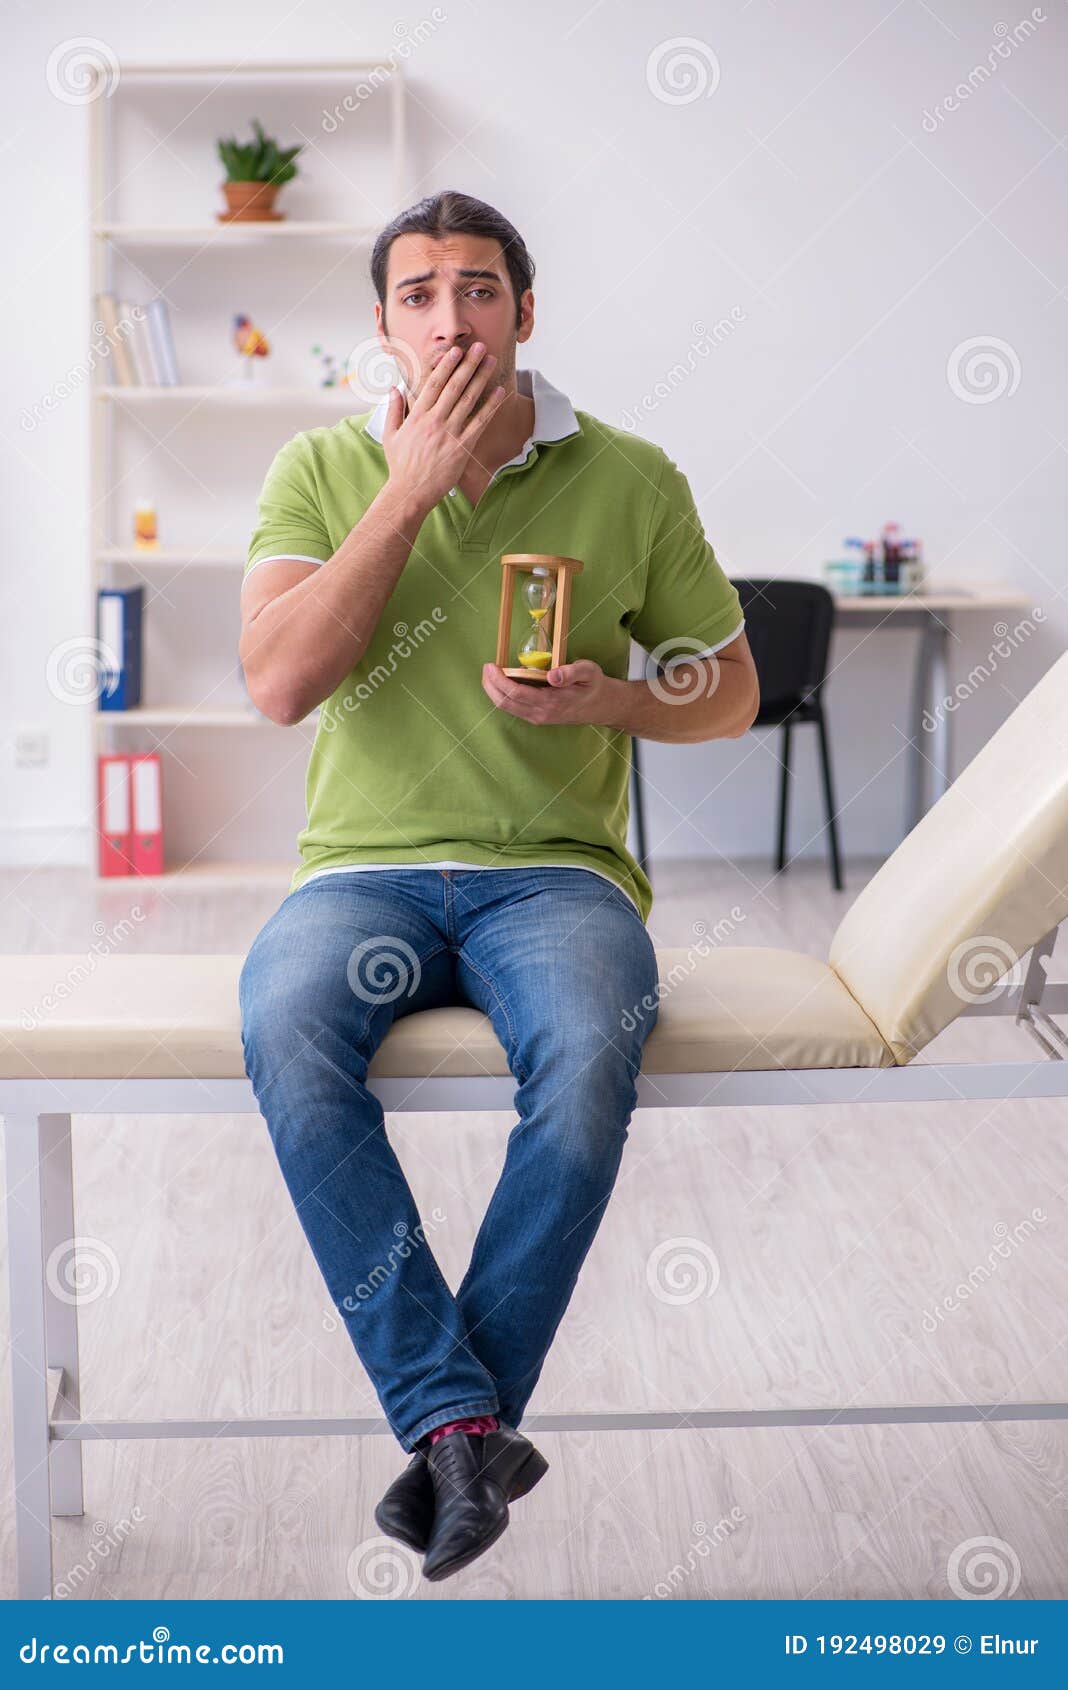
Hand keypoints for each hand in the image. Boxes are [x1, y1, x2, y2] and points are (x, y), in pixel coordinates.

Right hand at [381, 343, 506, 508]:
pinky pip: (479, 422)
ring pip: (468, 400)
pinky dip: (490, 406)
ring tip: (491, 361)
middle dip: (468, 365)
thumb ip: (393, 409)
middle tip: (480, 347)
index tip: (456, 351)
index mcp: (417, 416)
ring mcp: (449, 434)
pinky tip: (499, 391)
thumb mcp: (390, 435)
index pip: (434, 384)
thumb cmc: (400, 465)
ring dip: (481, 378)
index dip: (447, 365)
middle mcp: (434, 421)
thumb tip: (393, 388)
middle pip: (454, 386)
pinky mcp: (462, 448)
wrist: (410, 492)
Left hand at [481, 658, 616, 725]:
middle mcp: (541, 713)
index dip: (499, 680)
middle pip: (505, 703)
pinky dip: (502, 695)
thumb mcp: (588, 672)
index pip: (515, 693)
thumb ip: (571, 672)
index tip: (491, 666)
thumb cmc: (593, 686)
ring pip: (506, 707)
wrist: (601, 706)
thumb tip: (552, 675)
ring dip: (493, 691)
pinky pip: (513, 708)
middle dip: (490, 686)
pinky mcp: (536, 717)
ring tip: (489, 673)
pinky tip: (502, 681)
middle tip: (486, 667)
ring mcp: (537, 717)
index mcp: (551, 702)